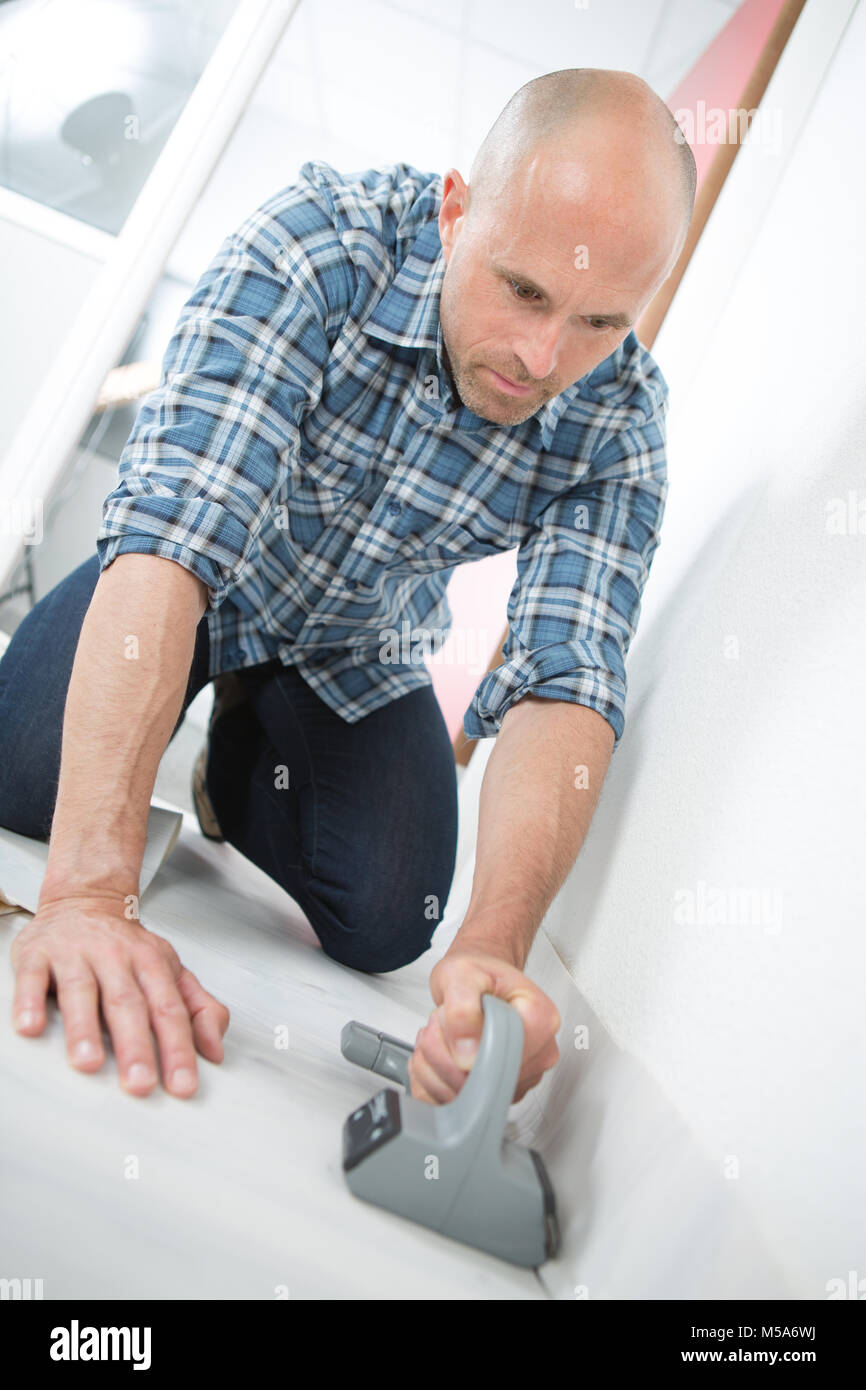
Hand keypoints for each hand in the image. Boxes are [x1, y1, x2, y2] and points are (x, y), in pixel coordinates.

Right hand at [10, 893, 229, 1097]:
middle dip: (136, 1045)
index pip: (170, 1010)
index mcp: (153, 964)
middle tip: (141, 1084)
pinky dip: (29, 1002)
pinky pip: (33, 978)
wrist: (86, 900)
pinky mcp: (38, 955)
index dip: (178, 1049)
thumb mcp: (171, 971)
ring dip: (84, 1028)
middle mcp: (116, 958)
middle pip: (128, 1004)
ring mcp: (76, 955)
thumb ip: (199, 1009)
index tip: (183, 1084)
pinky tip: (31, 1028)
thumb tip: (215, 1051)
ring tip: (89, 1063)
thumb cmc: (128, 947)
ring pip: (81, 991)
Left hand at [406, 942, 560, 1104]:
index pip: (501, 1057)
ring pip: (471, 1099)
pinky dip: (438, 1084)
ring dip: (438, 1071)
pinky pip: (464, 1105)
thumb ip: (462, 1009)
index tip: (446, 1025)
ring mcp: (522, 1076)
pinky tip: (436, 1056)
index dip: (464, 1051)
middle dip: (445, 1060)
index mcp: (540, 1020)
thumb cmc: (478, 972)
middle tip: (437, 1026)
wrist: (478, 978)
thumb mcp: (461, 975)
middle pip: (486, 1084)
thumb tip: (467, 1053)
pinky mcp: (502, 1091)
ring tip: (438, 1037)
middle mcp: (538, 1053)